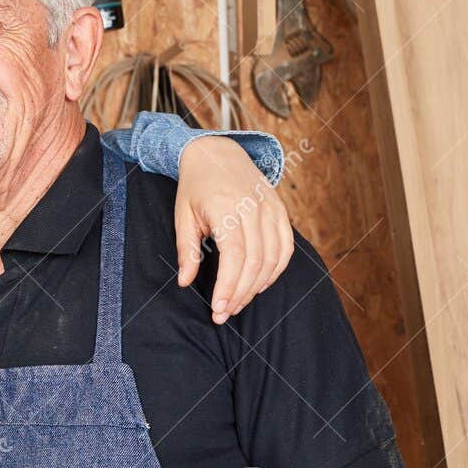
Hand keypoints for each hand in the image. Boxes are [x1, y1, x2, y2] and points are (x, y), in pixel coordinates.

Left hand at [174, 136, 294, 323]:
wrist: (217, 153)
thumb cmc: (195, 187)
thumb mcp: (182, 216)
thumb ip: (187, 250)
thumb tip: (185, 283)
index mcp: (226, 208)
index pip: (234, 256)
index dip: (229, 287)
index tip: (218, 309)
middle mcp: (253, 208)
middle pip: (255, 261)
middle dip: (240, 293)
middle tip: (224, 314)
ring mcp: (271, 208)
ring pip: (273, 257)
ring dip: (256, 286)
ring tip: (237, 303)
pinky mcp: (280, 211)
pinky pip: (285, 247)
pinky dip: (275, 270)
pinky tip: (258, 284)